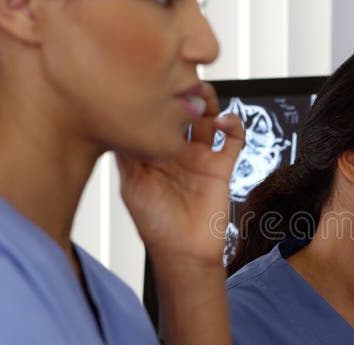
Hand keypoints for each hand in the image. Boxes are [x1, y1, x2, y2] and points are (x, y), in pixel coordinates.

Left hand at [117, 82, 244, 266]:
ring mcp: (200, 157)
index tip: (153, 81)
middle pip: (182, 109)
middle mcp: (176, 150)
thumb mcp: (132, 185)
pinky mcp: (222, 166)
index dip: (155, 96)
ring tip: (203, 96)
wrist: (184, 254)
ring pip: (208, 117)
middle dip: (183, 92)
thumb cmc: (155, 225)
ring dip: (208, 101)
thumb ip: (128, 153)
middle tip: (182, 82)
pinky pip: (234, 139)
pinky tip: (226, 122)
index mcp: (152, 152)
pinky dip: (234, 125)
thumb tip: (119, 117)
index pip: (154, 114)